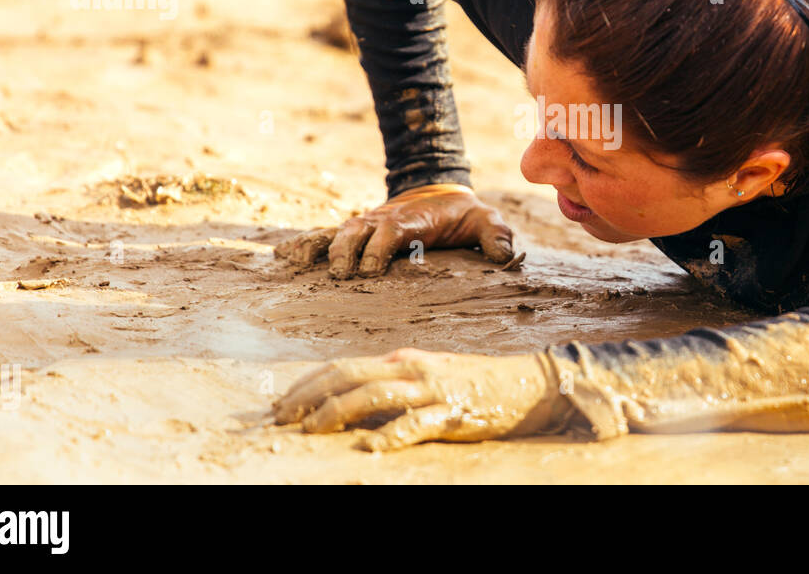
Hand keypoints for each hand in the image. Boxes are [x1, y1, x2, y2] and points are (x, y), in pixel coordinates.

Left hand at [271, 348, 569, 450]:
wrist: (528, 383)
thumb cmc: (476, 383)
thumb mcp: (430, 376)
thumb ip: (395, 383)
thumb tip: (353, 399)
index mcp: (403, 360)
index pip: (343, 366)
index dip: (308, 384)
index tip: (282, 403)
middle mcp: (412, 369)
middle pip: (348, 375)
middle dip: (309, 395)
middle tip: (280, 416)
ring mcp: (432, 390)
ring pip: (373, 395)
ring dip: (336, 411)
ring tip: (310, 430)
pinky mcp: (453, 412)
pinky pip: (417, 424)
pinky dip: (391, 436)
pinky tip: (371, 448)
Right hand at [273, 183, 514, 277]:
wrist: (441, 193)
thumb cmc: (464, 215)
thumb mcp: (488, 220)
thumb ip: (497, 235)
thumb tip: (504, 256)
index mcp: (413, 219)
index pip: (392, 231)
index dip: (379, 248)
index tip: (369, 270)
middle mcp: (383, 220)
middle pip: (357, 231)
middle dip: (345, 251)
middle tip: (339, 275)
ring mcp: (366, 224)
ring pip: (336, 232)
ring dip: (318, 246)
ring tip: (296, 263)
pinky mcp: (355, 231)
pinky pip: (325, 235)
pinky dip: (303, 243)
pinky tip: (281, 257)